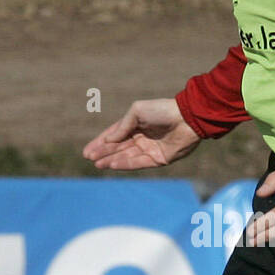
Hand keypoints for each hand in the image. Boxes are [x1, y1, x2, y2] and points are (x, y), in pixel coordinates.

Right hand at [83, 98, 200, 170]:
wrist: (187, 118)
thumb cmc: (162, 110)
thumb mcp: (137, 111)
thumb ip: (122, 126)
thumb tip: (108, 140)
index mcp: (136, 124)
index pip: (114, 136)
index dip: (100, 143)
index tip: (87, 151)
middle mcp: (142, 138)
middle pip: (118, 148)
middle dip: (103, 153)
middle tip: (90, 158)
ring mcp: (150, 149)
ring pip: (126, 157)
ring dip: (111, 160)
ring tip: (98, 164)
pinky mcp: (158, 159)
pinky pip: (138, 163)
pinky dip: (124, 164)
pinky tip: (112, 164)